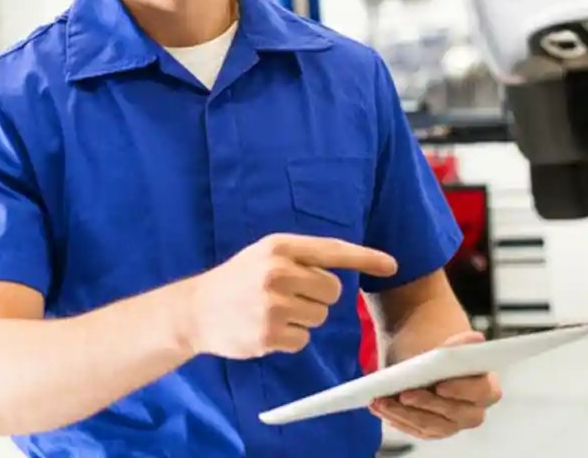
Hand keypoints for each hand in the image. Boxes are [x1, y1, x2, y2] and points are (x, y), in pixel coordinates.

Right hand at [182, 234, 397, 359]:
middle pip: (332, 291)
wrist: (195, 310)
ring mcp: (272, 305)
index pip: (332, 250)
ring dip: (303, 319)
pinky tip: (266, 329)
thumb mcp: (264, 255)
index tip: (392, 265)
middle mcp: (277, 272)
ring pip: (320, 317)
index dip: (365, 257)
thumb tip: (342, 274)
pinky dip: (290, 339)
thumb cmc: (237, 280)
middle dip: (317, 297)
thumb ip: (300, 258)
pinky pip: (303, 340)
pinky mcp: (269, 334)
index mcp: (278, 247)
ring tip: (271, 312)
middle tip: (287, 297)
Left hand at [370, 331, 502, 439]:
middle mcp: (473, 409)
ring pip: (431, 426)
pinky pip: (415, 430)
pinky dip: (397, 419)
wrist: (415, 348)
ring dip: (404, 414)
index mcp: (484, 384)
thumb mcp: (441, 342)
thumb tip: (476, 339)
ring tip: (381, 402)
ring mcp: (453, 422)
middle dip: (427, 405)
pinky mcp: (432, 429)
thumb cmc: (432, 344)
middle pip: (456, 415)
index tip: (440, 386)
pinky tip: (381, 408)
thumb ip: (459, 345)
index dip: (461, 390)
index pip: (481, 391)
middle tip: (404, 395)